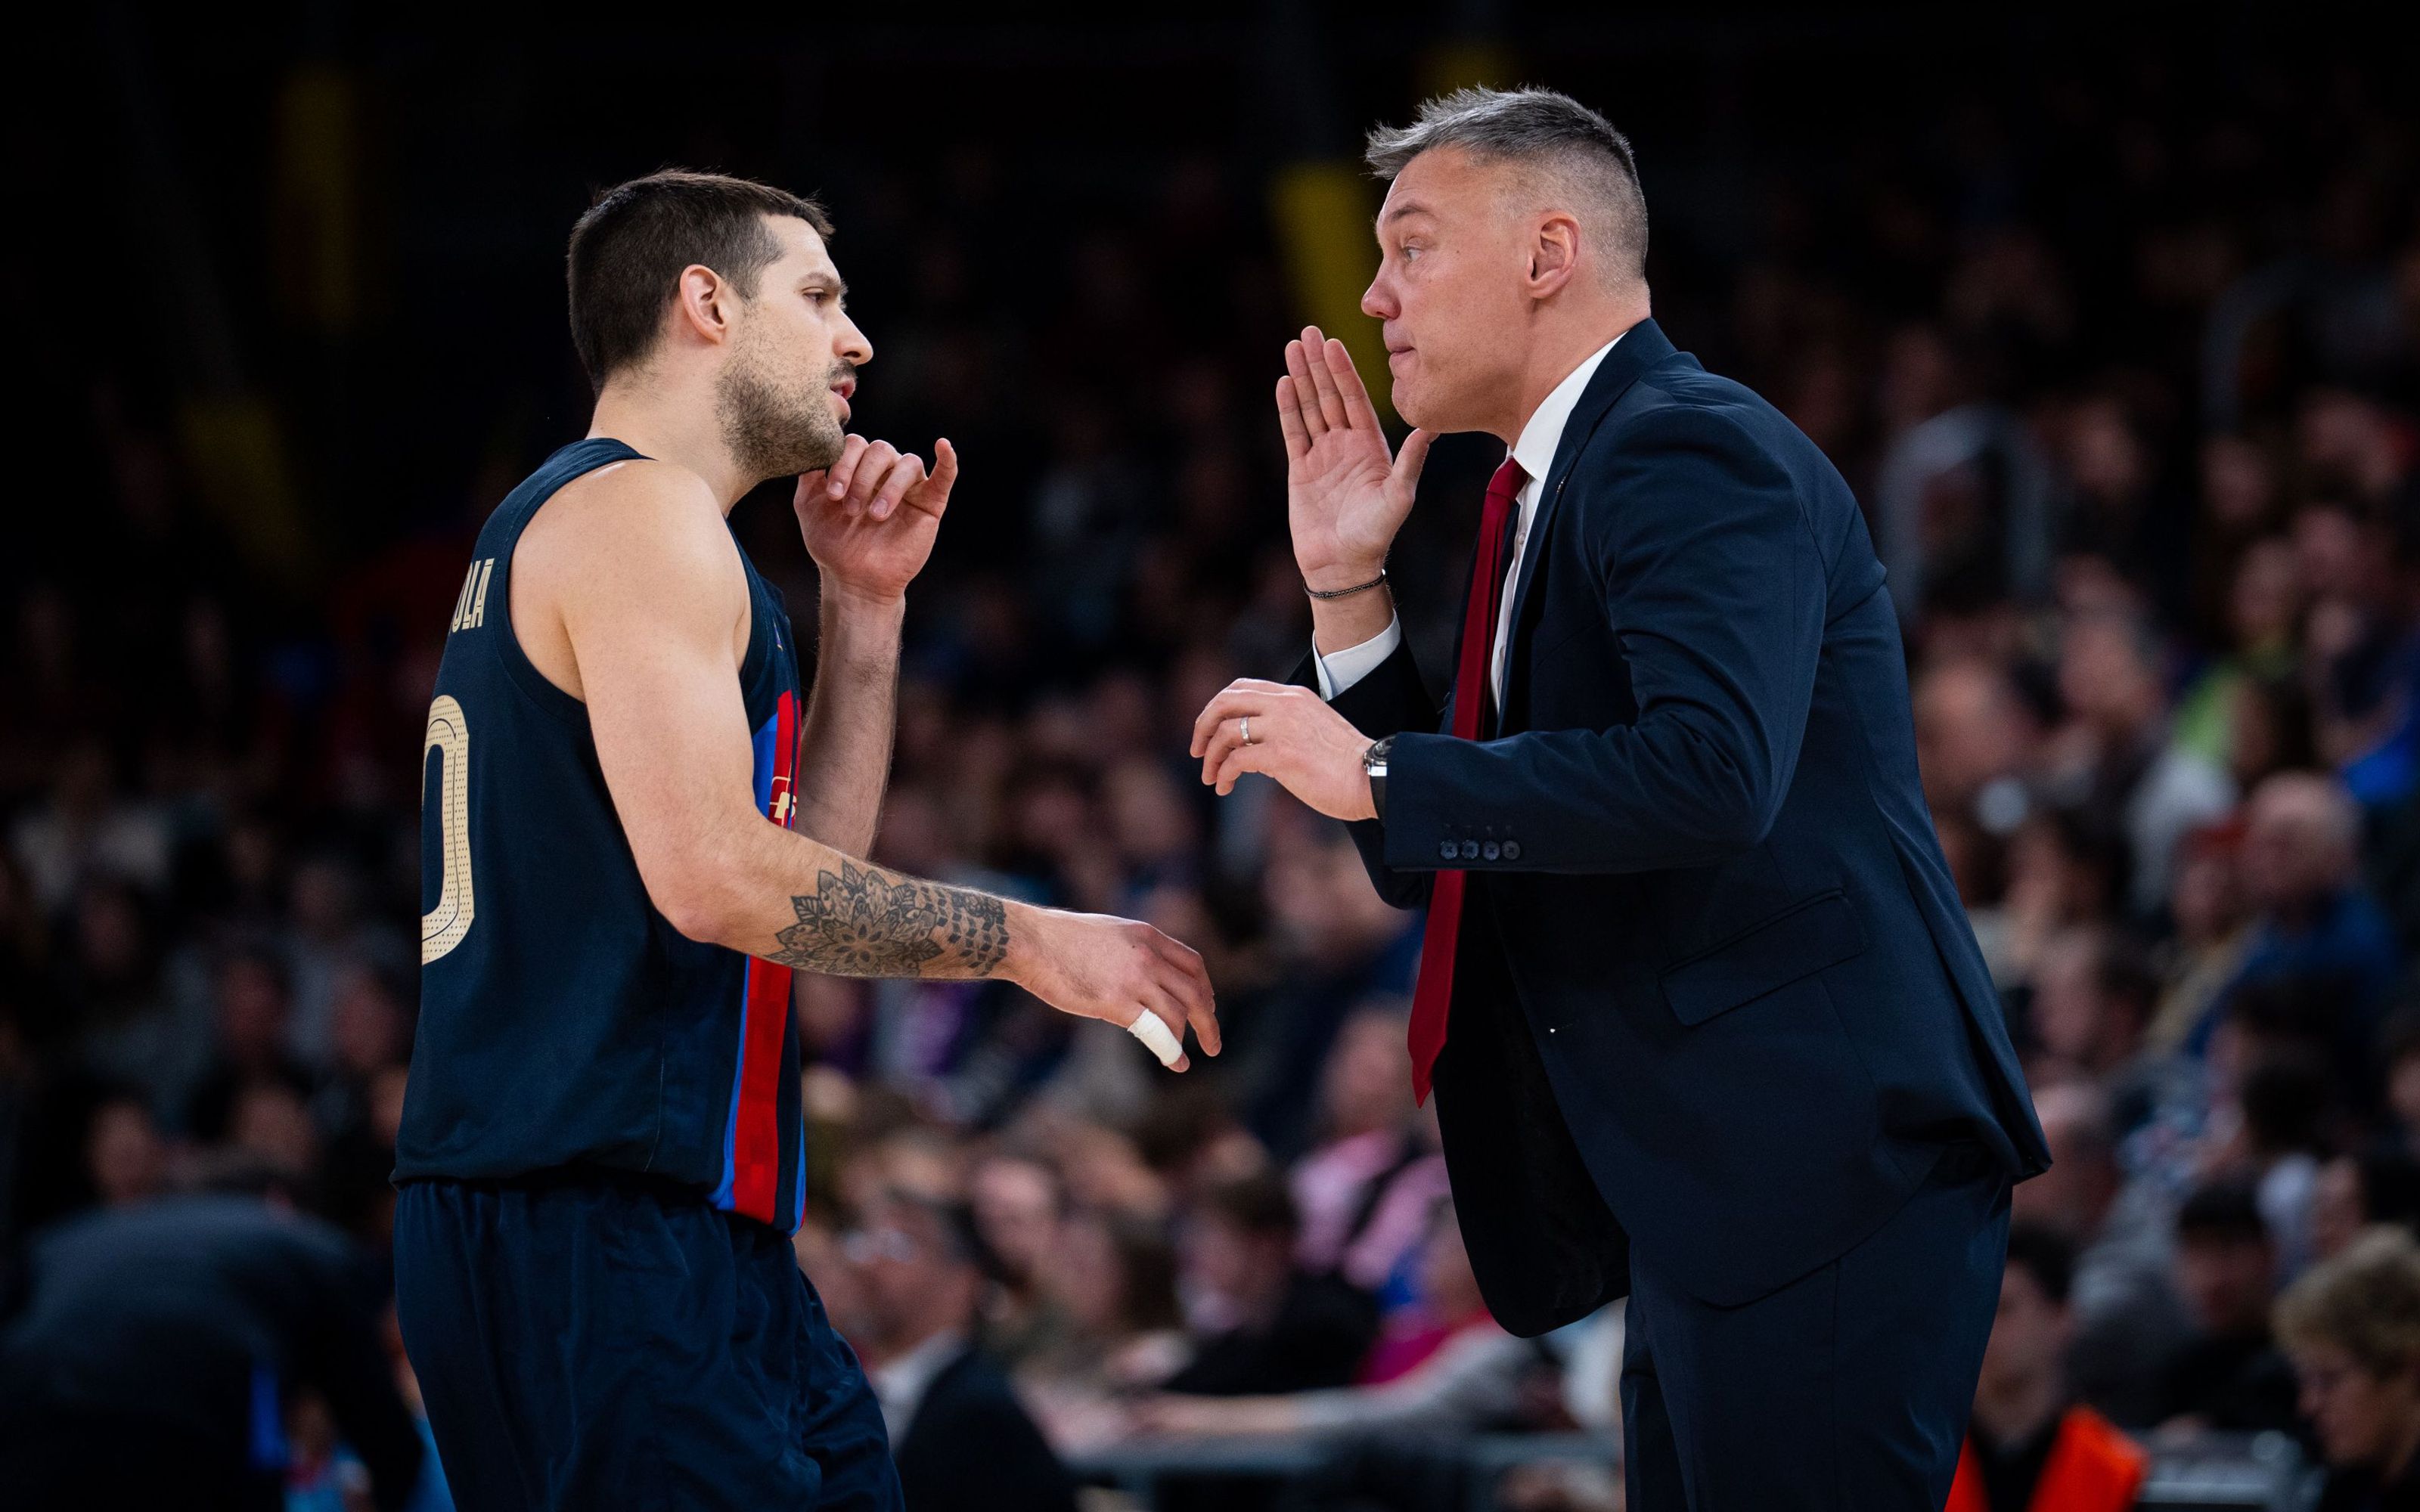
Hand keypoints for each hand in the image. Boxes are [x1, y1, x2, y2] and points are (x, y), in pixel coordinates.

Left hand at [795, 436, 959, 607]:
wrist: (854, 580)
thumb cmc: (833, 544)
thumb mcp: (809, 506)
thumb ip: (808, 474)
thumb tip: (812, 444)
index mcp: (857, 467)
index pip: (854, 444)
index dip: (842, 464)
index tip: (832, 495)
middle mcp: (884, 471)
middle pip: (880, 449)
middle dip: (862, 478)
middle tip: (850, 509)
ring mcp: (908, 486)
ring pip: (907, 462)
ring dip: (889, 487)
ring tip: (875, 516)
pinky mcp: (930, 503)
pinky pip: (945, 476)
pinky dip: (948, 460)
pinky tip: (943, 446)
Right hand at [1005, 906, 1218, 1071]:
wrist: (1030, 941)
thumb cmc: (1058, 939)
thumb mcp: (1109, 933)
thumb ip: (1132, 951)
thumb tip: (1140, 976)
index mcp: (1147, 936)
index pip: (1193, 964)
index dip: (1205, 989)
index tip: (1208, 1006)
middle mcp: (1148, 956)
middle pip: (1196, 992)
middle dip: (1208, 1020)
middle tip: (1213, 1043)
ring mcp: (1134, 979)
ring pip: (1179, 1013)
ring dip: (1189, 1039)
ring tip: (1187, 1058)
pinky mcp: (1115, 1003)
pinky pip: (1156, 1031)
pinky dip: (1171, 1050)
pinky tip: (1175, 1062)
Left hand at [1190, 678, 1375, 818]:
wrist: (1374, 778)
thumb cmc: (1346, 764)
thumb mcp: (1313, 732)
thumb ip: (1282, 733)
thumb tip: (1250, 754)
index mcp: (1294, 696)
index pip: (1241, 688)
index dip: (1217, 707)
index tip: (1208, 730)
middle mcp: (1286, 705)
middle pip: (1225, 702)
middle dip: (1203, 726)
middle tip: (1197, 751)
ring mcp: (1283, 728)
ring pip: (1226, 732)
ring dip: (1210, 757)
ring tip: (1211, 777)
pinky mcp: (1282, 755)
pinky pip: (1236, 760)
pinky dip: (1223, 773)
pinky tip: (1225, 787)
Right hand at [1280, 325, 1434, 589]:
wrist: (1343, 564)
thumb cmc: (1376, 533)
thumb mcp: (1399, 495)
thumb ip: (1411, 460)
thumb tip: (1430, 429)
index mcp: (1371, 445)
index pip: (1356, 399)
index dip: (1345, 371)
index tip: (1335, 343)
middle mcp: (1346, 444)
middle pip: (1329, 395)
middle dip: (1319, 364)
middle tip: (1308, 332)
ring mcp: (1322, 455)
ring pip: (1309, 407)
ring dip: (1301, 378)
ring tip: (1292, 348)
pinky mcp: (1300, 469)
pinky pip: (1293, 431)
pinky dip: (1288, 407)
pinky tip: (1283, 382)